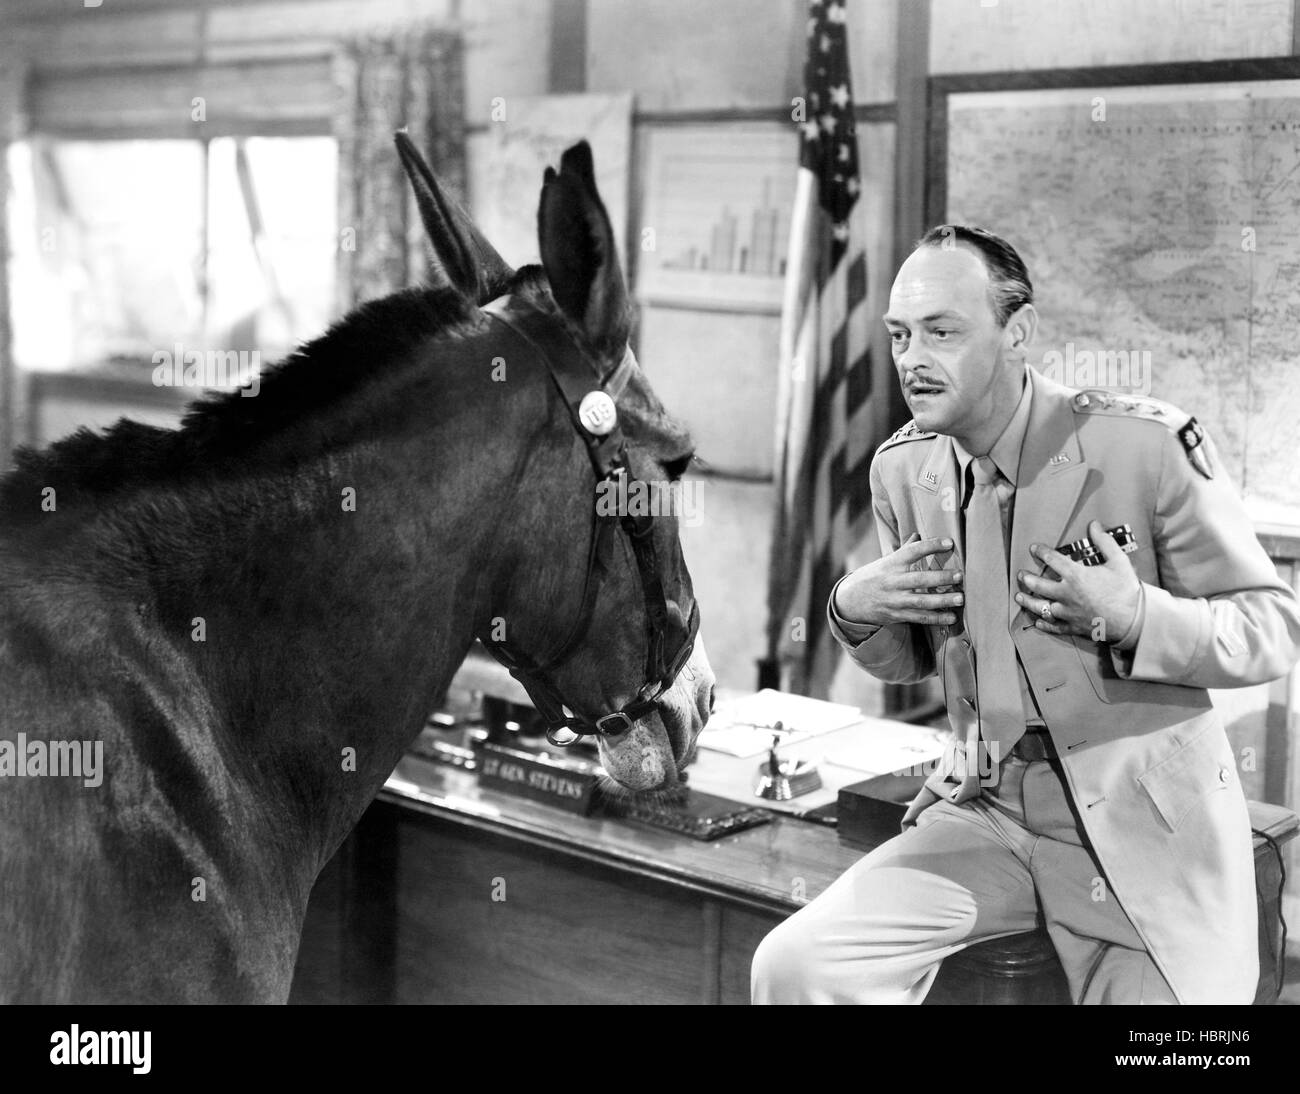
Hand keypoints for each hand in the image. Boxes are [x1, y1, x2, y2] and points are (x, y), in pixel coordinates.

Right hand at [834, 533, 963, 626]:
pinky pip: (919, 617)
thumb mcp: (885, 561)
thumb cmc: (873, 576)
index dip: (931, 546)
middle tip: (960, 575)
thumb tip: (918, 534)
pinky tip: (952, 617)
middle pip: (919, 579)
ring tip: (960, 598)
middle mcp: (893, 581)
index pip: (913, 551)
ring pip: (921, 601)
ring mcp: (895, 600)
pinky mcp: (897, 615)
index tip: (949, 543)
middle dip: (941, 578)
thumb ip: (904, 550)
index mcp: (892, 563)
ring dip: (942, 600)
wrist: (851, 600)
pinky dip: (937, 618)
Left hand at [1015, 520, 1139, 642]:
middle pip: (1038, 585)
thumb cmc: (1127, 590)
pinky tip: (1038, 622)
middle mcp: (1066, 594)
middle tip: (1020, 575)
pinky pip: (1053, 627)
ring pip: (1040, 607)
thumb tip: (1094, 525)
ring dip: (1027, 601)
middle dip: (1026, 578)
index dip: (1041, 551)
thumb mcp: (1119, 561)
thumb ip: (1105, 542)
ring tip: (1019, 597)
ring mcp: (1067, 612)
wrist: (1135, 620)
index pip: (1052, 559)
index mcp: (1076, 576)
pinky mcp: (1073, 627)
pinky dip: (1044, 624)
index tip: (1034, 548)